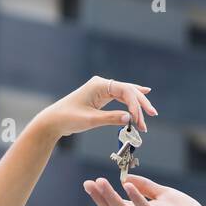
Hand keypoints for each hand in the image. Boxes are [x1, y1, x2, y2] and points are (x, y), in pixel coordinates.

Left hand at [35, 76, 156, 138]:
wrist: (54, 121)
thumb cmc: (68, 118)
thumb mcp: (90, 120)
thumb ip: (110, 118)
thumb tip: (130, 118)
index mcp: (99, 85)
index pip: (124, 91)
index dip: (135, 105)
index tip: (139, 120)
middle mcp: (101, 84)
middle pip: (128, 90)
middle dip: (140, 104)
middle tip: (152, 116)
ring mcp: (101, 89)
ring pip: (125, 94)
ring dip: (136, 106)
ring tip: (148, 116)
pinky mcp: (101, 96)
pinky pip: (120, 97)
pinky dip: (130, 101)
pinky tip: (143, 95)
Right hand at [83, 173, 205, 205]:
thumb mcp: (163, 194)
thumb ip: (145, 187)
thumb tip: (125, 179)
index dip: (101, 196)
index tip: (89, 183)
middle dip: (100, 198)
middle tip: (88, 184)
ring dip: (111, 197)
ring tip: (100, 182)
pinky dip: (135, 198)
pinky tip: (126, 185)